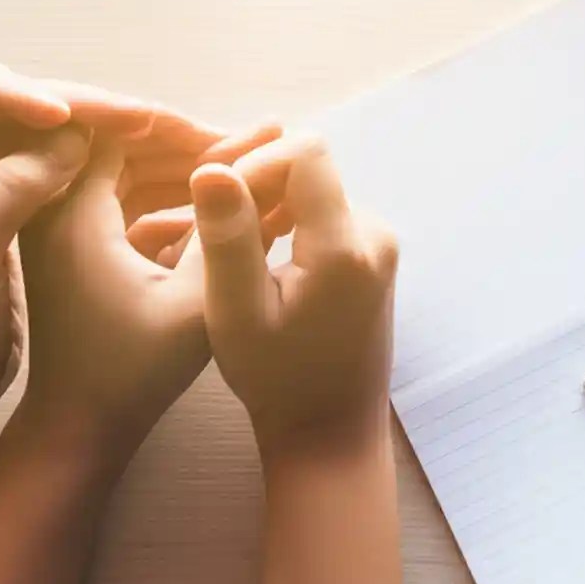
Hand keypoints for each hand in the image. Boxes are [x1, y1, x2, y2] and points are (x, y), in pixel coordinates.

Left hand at [0, 66, 153, 434]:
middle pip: (6, 105)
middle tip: (141, 113)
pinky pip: (48, 165)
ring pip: (34, 132)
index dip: (18, 96)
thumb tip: (68, 137)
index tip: (71, 116)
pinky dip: (91, 158)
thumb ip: (6, 193)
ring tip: (151, 127)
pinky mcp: (1, 210)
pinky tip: (134, 157)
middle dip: (74, 105)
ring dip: (91, 127)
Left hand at [17, 123, 288, 434]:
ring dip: (179, 171)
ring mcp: (57, 227)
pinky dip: (163, 202)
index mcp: (70, 209)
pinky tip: (214, 211)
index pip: (118, 128)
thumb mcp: (192, 302)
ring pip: (123, 171)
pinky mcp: (70, 250)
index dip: (179, 127)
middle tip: (251, 147)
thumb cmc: (130, 373)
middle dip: (185, 143)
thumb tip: (254, 167)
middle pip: (121, 142)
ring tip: (245, 171)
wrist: (77, 429)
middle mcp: (52, 205)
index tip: (237, 139)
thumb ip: (222, 232)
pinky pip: (118, 203)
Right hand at [189, 136, 398, 447]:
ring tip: (222, 240)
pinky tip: (253, 256)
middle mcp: (374, 235)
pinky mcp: (371, 258)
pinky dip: (285, 221)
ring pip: (313, 190)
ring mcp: (378, 246)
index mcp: (345, 246)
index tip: (213, 195)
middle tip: (206, 215)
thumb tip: (213, 169)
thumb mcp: (236, 314)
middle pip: (309, 167)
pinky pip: (323, 214)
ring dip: (266, 202)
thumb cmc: (278, 383)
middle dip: (254, 180)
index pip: (306, 151)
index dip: (253, 160)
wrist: (330, 432)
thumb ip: (228, 238)